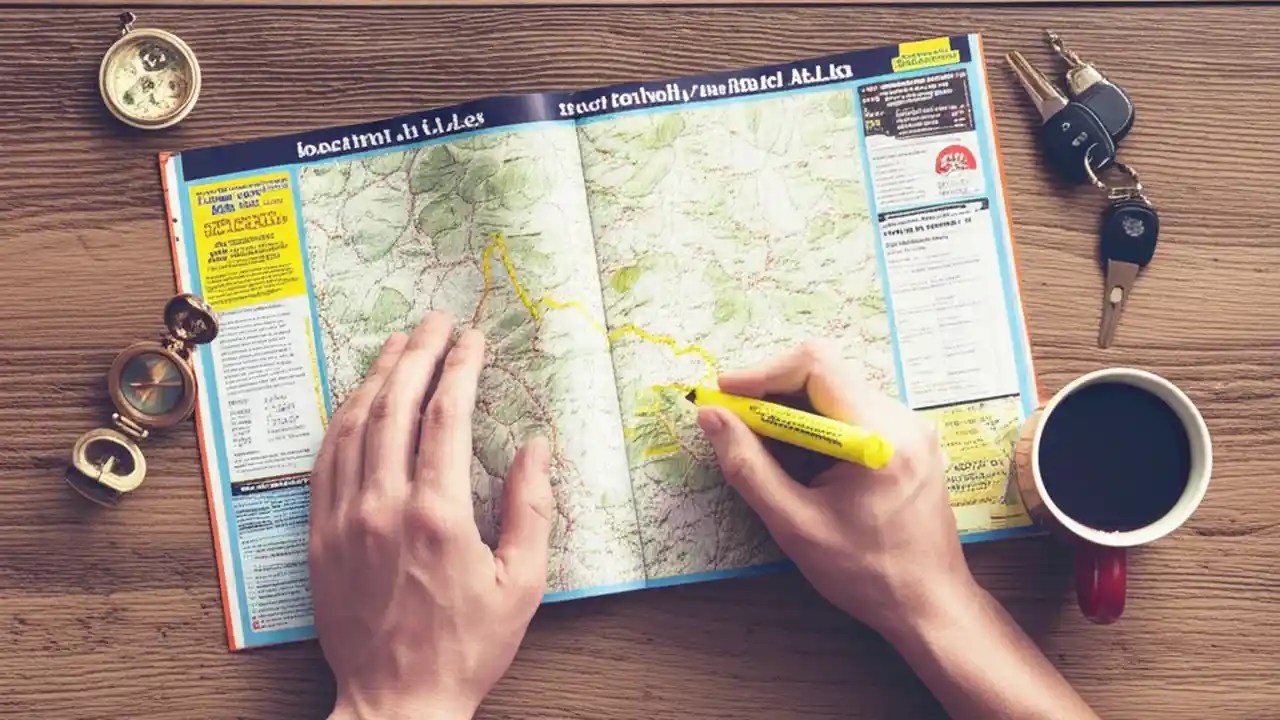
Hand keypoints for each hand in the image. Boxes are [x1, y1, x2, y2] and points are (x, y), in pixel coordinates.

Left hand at [309, 312, 553, 719]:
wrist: (396, 703)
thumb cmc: (466, 648)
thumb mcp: (521, 584)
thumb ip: (531, 509)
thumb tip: (536, 447)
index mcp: (438, 516)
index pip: (446, 417)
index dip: (461, 368)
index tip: (473, 340)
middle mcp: (383, 508)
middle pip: (395, 407)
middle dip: (418, 354)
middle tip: (436, 321)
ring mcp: (343, 520)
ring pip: (353, 426)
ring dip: (376, 376)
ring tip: (398, 343)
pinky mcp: (319, 537)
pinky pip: (325, 461)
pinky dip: (342, 419)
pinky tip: (357, 399)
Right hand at [696, 341, 976, 636]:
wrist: (930, 604)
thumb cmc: (866, 575)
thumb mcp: (795, 525)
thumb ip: (748, 467)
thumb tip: (711, 417)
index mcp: (880, 435)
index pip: (816, 366)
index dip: (762, 372)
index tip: (724, 396)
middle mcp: (902, 418)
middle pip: (824, 373)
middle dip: (771, 392)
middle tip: (734, 423)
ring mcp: (909, 426)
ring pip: (835, 391)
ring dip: (791, 412)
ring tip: (764, 451)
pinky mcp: (907, 439)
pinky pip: (851, 412)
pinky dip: (814, 426)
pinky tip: (799, 463)